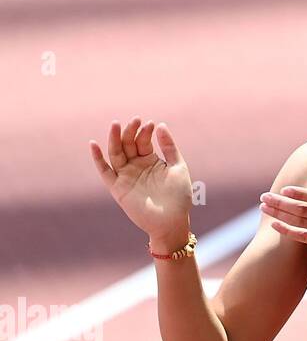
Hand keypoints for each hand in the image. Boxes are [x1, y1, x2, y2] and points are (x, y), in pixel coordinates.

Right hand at [90, 118, 192, 244]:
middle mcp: (136, 166)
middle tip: (136, 119)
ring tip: (116, 124)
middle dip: (130, 131)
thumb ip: (169, 147)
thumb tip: (160, 124)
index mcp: (151, 160)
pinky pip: (105, 171)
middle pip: (128, 144)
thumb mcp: (178, 167)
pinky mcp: (117, 187)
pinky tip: (94, 144)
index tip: (152, 123)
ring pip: (115, 153)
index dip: (146, 131)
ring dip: (114, 138)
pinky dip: (98, 159)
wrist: (172, 221)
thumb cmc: (179, 196)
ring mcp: (126, 176)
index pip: (143, 141)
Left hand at [258, 141, 306, 258]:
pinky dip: (289, 231)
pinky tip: (276, 224)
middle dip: (281, 204)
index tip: (284, 189)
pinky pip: (305, 237)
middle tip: (264, 197)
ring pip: (301, 223)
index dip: (300, 195)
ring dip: (280, 215)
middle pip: (304, 210)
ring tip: (265, 207)